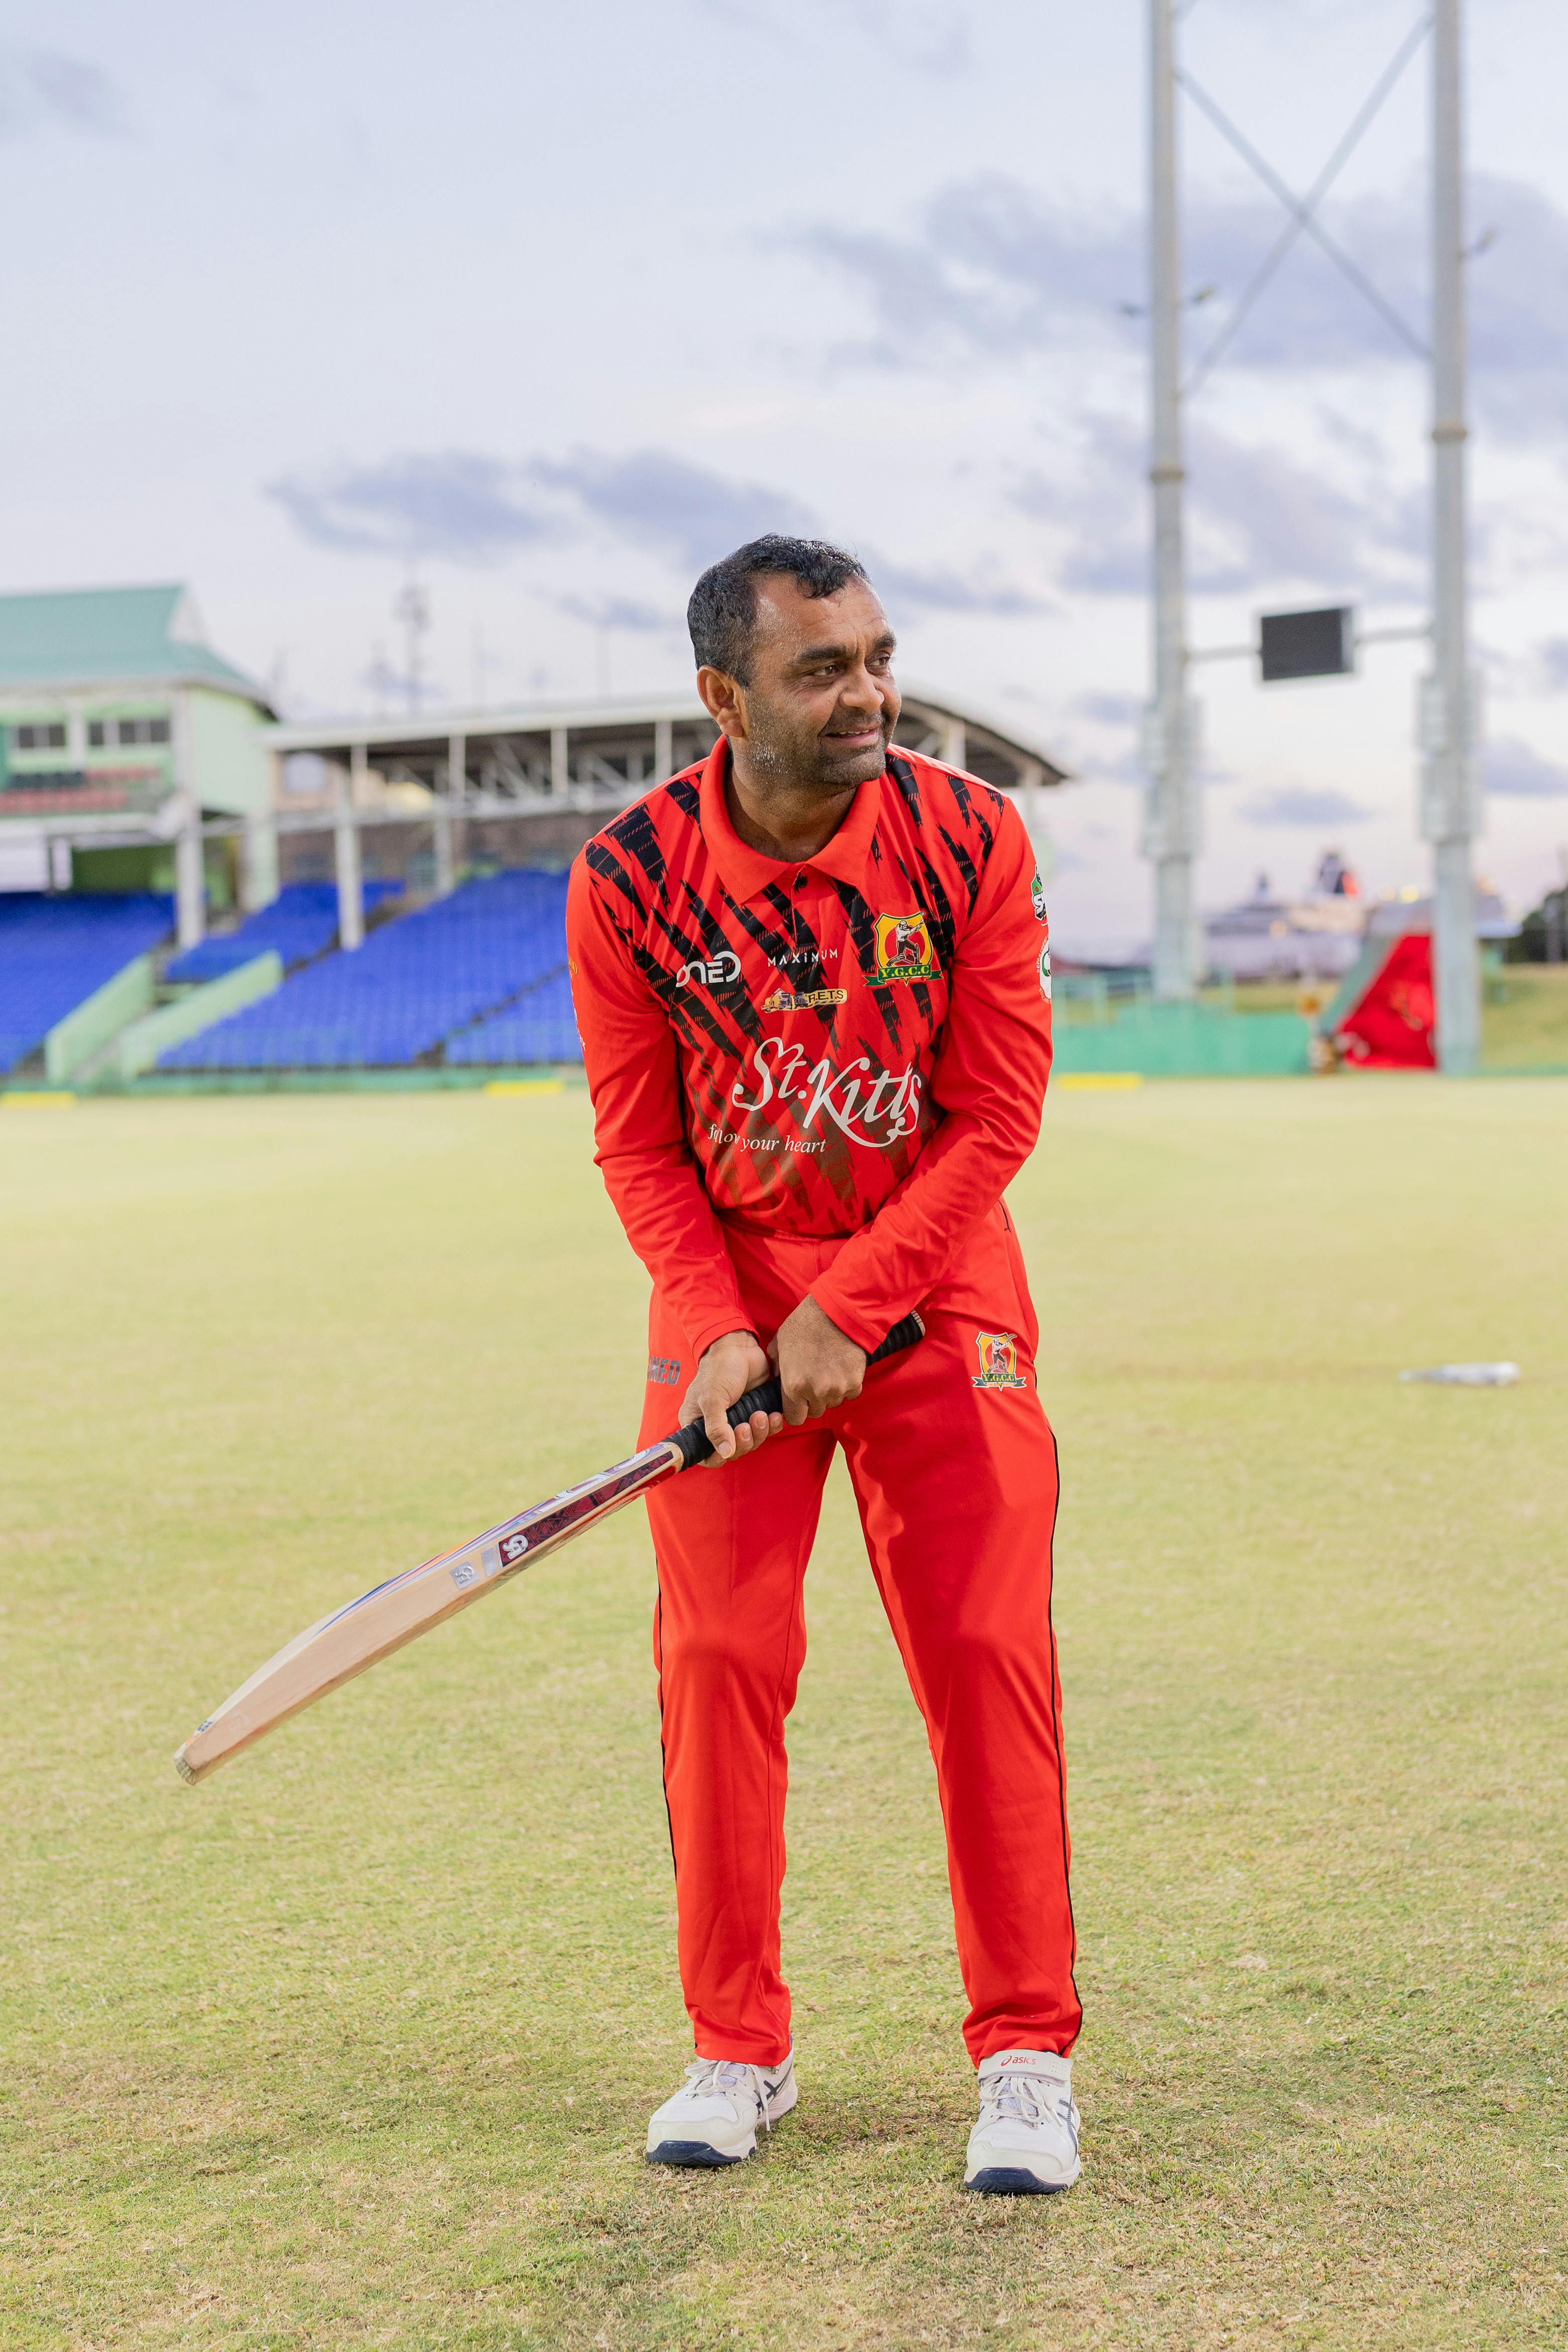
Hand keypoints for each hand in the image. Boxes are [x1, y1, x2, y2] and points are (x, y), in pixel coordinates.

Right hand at [679, 1330, 782, 1467]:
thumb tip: (725, 1453)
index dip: (718, 1457)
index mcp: (698, 1424)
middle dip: (744, 1442)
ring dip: (759, 1433)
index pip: (705, 1455)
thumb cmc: (719, 1369)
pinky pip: (767, 1430)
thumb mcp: (712, 1399)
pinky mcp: (757, 1411)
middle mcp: (718, 1425)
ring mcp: (739, 1419)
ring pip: (752, 1442)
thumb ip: (716, 1428)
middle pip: (733, 1451)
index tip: (728, 1450)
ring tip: (761, 1415)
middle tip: (746, 1425)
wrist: (739, 1347)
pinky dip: (773, 1426)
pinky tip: (775, 1415)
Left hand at [770, 1296, 866, 1425]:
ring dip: (830, 1393)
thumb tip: (777, 1381)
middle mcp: (816, 1392)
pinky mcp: (855, 1381)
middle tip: (813, 1380)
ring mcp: (838, 1388)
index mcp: (793, 1386)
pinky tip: (841, 1368)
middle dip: (813, 1401)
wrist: (836, 1310)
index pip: (795, 1418)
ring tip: (827, 1370)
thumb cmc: (804, 1324)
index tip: (798, 1402)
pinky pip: (850, 1393)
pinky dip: (847, 1385)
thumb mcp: (779, 1344)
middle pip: (815, 1412)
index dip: (796, 1411)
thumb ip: (776, 1368)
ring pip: (833, 1402)